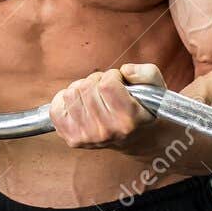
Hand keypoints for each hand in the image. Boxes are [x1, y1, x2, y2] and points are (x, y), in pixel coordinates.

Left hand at [49, 64, 163, 148]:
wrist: (138, 140)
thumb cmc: (143, 110)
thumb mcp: (156, 87)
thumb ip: (146, 73)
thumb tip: (125, 70)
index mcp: (128, 119)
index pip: (107, 84)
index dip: (112, 76)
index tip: (119, 82)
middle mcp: (106, 131)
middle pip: (86, 87)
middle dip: (96, 82)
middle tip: (106, 90)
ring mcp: (87, 137)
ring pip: (70, 94)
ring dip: (81, 90)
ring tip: (95, 97)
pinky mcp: (72, 138)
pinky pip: (55, 108)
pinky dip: (64, 101)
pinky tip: (80, 104)